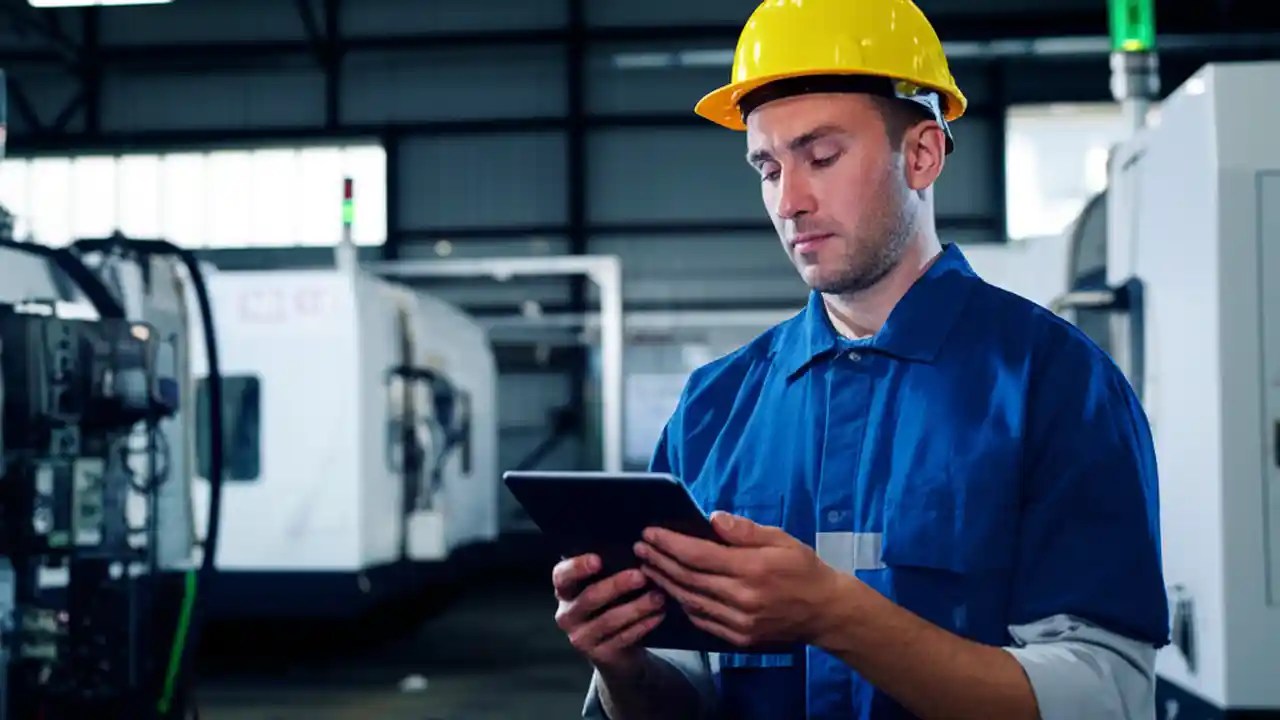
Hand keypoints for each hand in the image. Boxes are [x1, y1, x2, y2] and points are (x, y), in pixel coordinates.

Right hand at [552, 553, 666, 676]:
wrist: (616, 651)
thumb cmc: (611, 605)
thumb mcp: (604, 587)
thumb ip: (610, 570)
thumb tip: (637, 547)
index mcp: (565, 591)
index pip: (562, 576)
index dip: (577, 567)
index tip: (598, 560)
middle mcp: (566, 614)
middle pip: (589, 597)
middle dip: (616, 585)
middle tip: (641, 575)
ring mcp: (580, 638)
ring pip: (609, 620)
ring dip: (637, 607)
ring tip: (659, 597)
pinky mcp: (599, 656)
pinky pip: (623, 638)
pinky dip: (643, 625)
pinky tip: (659, 615)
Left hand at [635, 512, 845, 648]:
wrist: (825, 612)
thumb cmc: (803, 569)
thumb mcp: (781, 539)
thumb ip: (744, 530)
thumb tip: (712, 518)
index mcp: (752, 569)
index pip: (698, 555)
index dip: (670, 543)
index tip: (650, 532)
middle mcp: (742, 598)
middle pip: (688, 578)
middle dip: (660, 561)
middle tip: (640, 547)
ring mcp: (739, 622)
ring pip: (690, 601)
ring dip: (665, 582)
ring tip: (648, 566)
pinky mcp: (739, 638)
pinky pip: (702, 620)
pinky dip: (683, 604)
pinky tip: (672, 590)